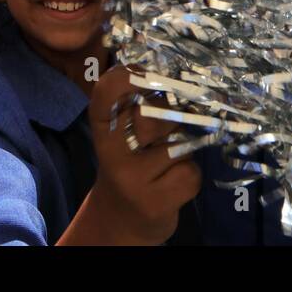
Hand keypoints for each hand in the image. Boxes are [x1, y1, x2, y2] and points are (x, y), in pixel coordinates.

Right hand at [83, 67, 200, 244]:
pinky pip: (190, 172)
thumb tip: (183, 81)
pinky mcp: (153, 202)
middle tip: (171, 128)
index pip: (108, 90)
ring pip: (179, 144)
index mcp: (101, 126)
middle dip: (174, 117)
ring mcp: (131, 179)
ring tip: (168, 161)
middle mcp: (110, 151)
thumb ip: (143, 105)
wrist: (121, 216)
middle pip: (154, 114)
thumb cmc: (131, 161)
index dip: (130, 76)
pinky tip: (173, 182)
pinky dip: (191, 175)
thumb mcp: (126, 131)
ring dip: (184, 150)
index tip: (147, 75)